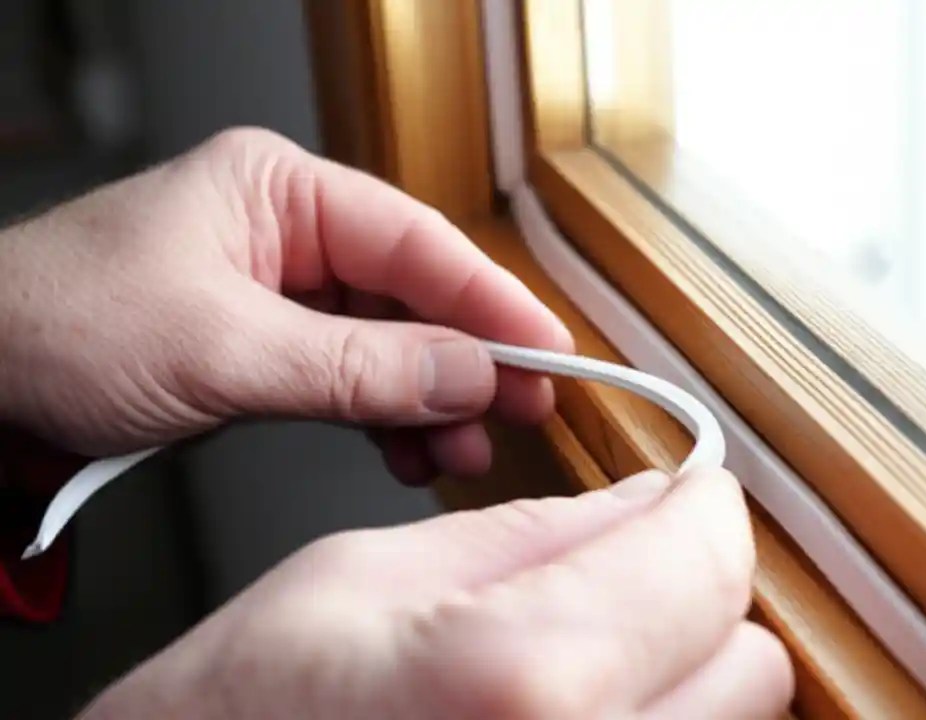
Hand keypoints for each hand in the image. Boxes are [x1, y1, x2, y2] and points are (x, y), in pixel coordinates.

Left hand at [0, 127, 570, 481]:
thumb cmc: (54, 326)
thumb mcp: (223, 351)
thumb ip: (358, 368)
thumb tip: (466, 374)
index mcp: (277, 191)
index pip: (416, 242)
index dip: (490, 301)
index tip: (546, 351)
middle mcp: (285, 232)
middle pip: (412, 293)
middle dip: (466, 359)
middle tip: (522, 409)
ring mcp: (277, 292)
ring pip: (388, 341)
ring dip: (429, 398)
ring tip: (464, 448)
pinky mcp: (264, 345)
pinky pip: (351, 376)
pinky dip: (384, 417)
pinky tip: (410, 451)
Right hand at [80, 468, 792, 718]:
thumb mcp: (365, 578)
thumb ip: (533, 534)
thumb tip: (645, 506)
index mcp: (524, 676)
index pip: (708, 559)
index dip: (697, 507)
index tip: (679, 497)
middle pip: (749, 657)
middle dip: (694, 598)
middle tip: (621, 584)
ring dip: (685, 674)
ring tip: (585, 659)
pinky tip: (579, 708)